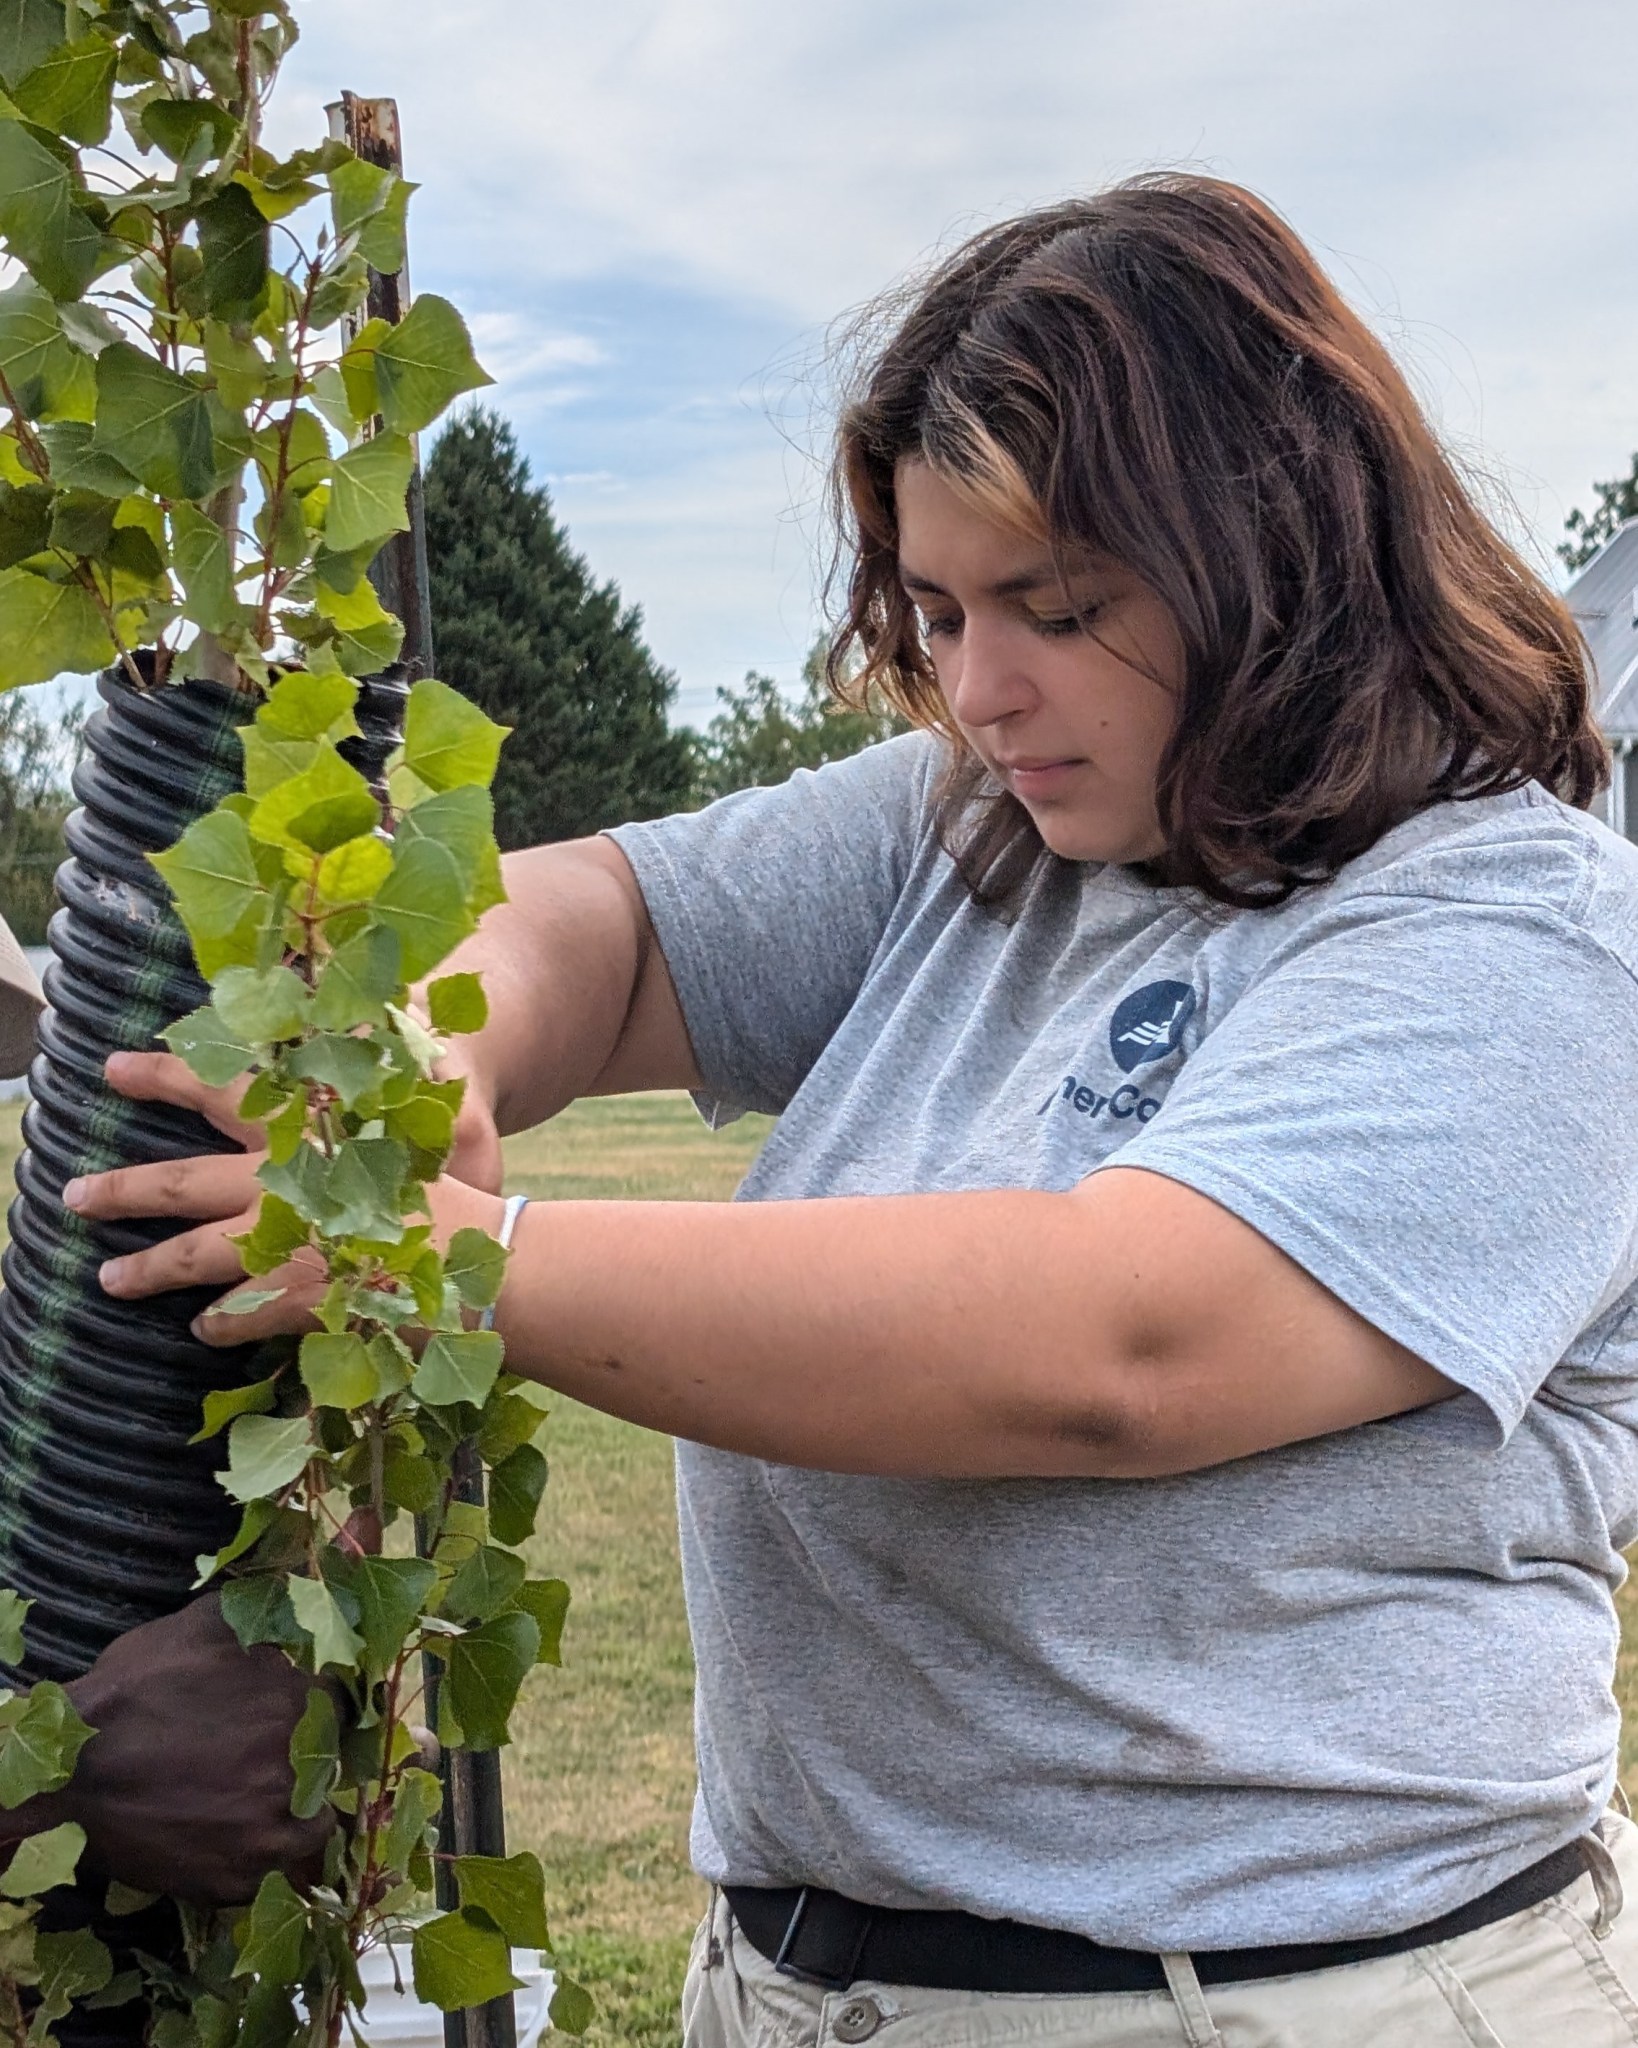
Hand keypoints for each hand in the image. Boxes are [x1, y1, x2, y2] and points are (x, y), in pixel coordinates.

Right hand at [60, 1594, 334, 1905]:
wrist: (69, 1766)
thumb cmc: (141, 1684)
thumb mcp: (219, 1616)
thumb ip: (304, 1578)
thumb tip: (371, 1519)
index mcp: (308, 1689)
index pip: (360, 1697)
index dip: (335, 1702)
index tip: (305, 1706)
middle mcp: (303, 1755)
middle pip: (343, 1756)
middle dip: (319, 1751)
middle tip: (265, 1749)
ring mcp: (276, 1821)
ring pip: (323, 1815)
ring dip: (299, 1802)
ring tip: (248, 1787)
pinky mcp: (247, 1875)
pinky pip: (289, 1867)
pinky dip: (272, 1848)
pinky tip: (236, 1823)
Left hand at [68, 1052, 503, 1344]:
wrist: (493, 1260)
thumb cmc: (454, 1189)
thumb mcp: (408, 1133)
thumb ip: (355, 1121)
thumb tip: (312, 1103)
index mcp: (307, 1132)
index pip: (223, 1090)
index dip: (165, 1076)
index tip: (112, 1068)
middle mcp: (284, 1184)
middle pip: (182, 1180)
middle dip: (123, 1188)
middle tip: (73, 1194)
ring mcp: (286, 1246)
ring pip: (194, 1255)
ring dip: (149, 1269)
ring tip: (111, 1279)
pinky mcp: (296, 1301)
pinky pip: (239, 1313)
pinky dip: (220, 1320)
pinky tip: (203, 1328)